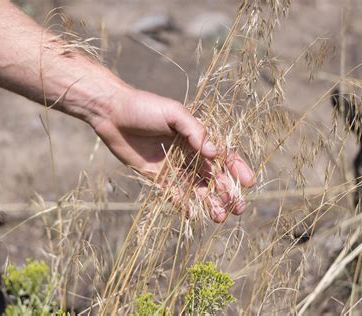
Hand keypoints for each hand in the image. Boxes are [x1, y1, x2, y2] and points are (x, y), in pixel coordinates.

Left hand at [92, 88, 255, 221]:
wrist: (112, 112)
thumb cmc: (145, 107)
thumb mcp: (174, 113)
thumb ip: (195, 132)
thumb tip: (215, 153)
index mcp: (197, 137)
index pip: (223, 155)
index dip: (237, 169)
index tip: (249, 183)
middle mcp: (189, 154)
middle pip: (214, 176)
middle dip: (228, 192)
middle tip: (238, 209)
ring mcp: (174, 167)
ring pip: (197, 188)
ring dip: (209, 202)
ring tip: (219, 217)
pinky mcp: (157, 177)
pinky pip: (174, 193)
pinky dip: (184, 204)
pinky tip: (193, 214)